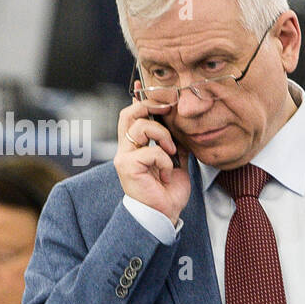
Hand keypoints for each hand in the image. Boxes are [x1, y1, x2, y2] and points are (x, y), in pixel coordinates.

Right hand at [114, 95, 190, 224]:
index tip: (149, 89)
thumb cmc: (167, 191)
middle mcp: (126, 149)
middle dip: (149, 106)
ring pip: (141, 127)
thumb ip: (173, 141)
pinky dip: (165, 160)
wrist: (164, 214)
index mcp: (135, 146)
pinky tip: (167, 172)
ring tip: (172, 151)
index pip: (132, 115)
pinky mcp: (128, 167)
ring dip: (163, 135)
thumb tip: (180, 123)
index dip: (140, 99)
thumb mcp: (176, 160)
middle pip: (129, 114)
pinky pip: (151, 151)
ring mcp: (125, 157)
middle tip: (167, 110)